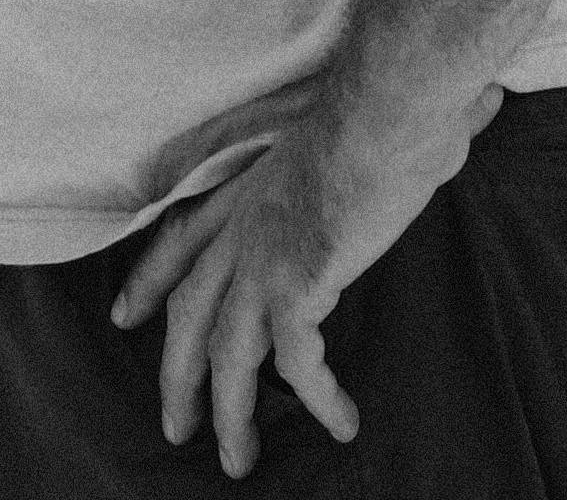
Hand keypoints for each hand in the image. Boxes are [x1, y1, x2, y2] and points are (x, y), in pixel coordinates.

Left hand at [110, 108, 429, 476]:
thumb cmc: (387, 106)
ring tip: (237, 460)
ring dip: (232, 414)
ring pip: (228, 356)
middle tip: (175, 425)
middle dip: (177, 376)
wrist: (389, 106)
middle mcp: (243, 226)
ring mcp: (263, 258)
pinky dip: (319, 399)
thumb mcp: (357, 130)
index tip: (124, 314)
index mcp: (247, 187)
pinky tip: (342, 422)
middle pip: (188, 314)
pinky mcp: (297, 286)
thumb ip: (370, 149)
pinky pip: (297, 364)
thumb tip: (443, 129)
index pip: (180, 238)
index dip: (149, 279)